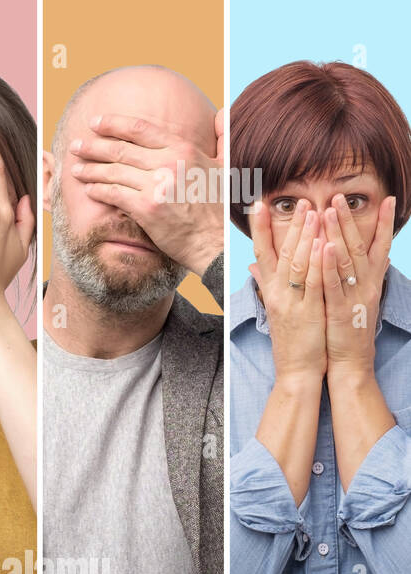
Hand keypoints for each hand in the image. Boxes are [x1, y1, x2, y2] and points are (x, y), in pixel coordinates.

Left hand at [69, 110, 223, 275]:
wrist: (215, 241)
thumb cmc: (219, 206)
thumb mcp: (227, 165)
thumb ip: (222, 138)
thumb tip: (222, 113)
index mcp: (184, 149)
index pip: (140, 128)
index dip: (113, 123)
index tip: (96, 122)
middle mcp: (168, 163)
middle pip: (121, 149)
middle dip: (93, 146)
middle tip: (76, 145)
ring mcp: (156, 185)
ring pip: (113, 171)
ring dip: (90, 169)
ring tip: (76, 168)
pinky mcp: (146, 207)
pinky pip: (114, 194)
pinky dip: (98, 190)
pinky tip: (88, 189)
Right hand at [248, 198, 326, 380]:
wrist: (296, 370)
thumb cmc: (290, 340)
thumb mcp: (275, 309)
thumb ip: (266, 284)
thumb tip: (253, 266)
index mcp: (270, 291)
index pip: (261, 253)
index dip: (259, 228)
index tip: (258, 205)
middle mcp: (278, 293)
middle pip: (281, 252)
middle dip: (289, 225)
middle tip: (298, 200)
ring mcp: (292, 302)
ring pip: (297, 263)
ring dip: (304, 236)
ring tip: (312, 211)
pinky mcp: (309, 312)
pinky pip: (313, 284)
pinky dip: (317, 263)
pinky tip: (322, 244)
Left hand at [318, 194, 394, 375]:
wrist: (350, 362)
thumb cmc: (348, 329)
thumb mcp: (354, 298)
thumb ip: (354, 276)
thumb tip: (358, 256)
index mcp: (370, 282)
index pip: (379, 247)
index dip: (385, 224)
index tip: (389, 200)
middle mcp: (366, 285)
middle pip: (359, 247)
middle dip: (349, 221)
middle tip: (340, 197)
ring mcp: (354, 297)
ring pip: (345, 260)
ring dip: (337, 234)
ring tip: (329, 211)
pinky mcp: (339, 310)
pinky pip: (333, 284)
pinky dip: (328, 265)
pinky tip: (324, 247)